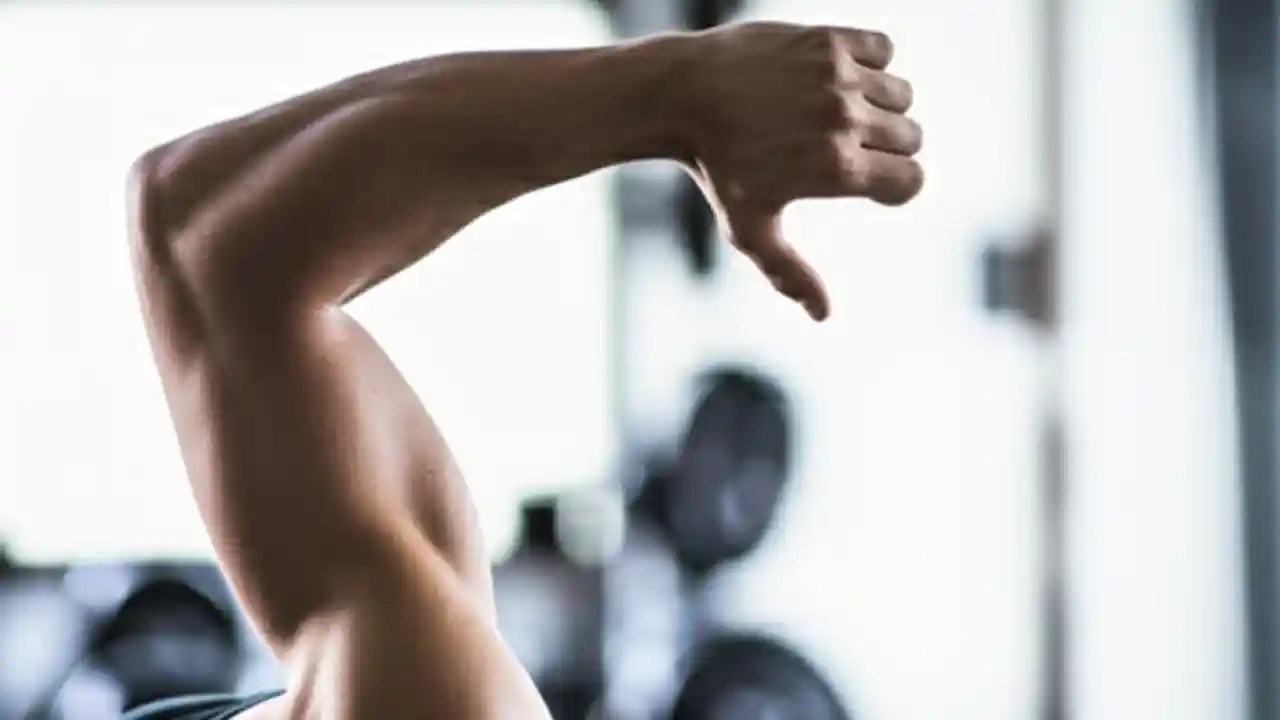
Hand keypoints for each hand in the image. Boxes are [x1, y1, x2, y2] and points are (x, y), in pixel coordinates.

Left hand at [681, 22, 923, 320]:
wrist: (683, 96)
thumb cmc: (715, 168)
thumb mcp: (749, 229)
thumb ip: (789, 274)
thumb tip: (822, 316)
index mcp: (836, 169)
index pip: (911, 180)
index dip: (894, 185)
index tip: (869, 179)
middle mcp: (844, 120)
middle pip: (911, 138)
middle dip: (888, 147)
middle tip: (844, 145)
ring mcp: (838, 77)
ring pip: (901, 94)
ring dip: (881, 105)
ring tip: (838, 112)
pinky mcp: (828, 39)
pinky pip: (883, 49)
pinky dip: (873, 61)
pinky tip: (841, 77)